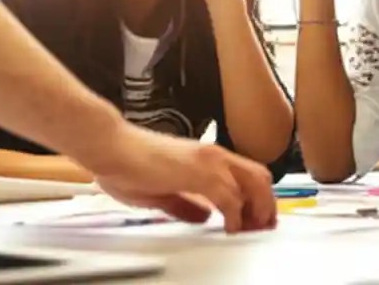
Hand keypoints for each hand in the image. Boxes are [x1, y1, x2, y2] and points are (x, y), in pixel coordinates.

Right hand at [90, 124, 276, 233]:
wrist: (111, 147)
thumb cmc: (127, 164)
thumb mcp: (162, 192)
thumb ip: (186, 204)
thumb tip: (204, 217)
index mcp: (205, 157)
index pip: (247, 175)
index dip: (258, 199)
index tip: (257, 219)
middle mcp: (213, 155)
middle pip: (260, 177)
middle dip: (266, 205)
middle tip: (263, 227)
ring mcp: (209, 161)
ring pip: (254, 184)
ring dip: (258, 210)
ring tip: (252, 230)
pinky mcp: (199, 172)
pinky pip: (230, 198)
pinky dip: (236, 217)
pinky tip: (231, 229)